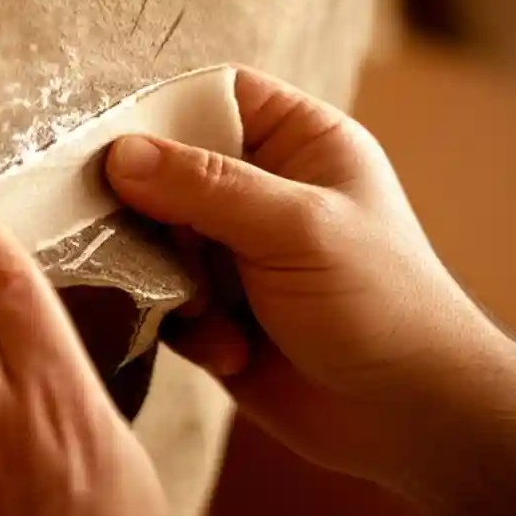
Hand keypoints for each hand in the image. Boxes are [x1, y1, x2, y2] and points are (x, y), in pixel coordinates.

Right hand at [105, 67, 509, 484]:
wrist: (408, 418)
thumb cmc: (378, 302)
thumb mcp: (296, 227)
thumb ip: (206, 187)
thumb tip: (120, 155)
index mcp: (297, 142)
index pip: (214, 96)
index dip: (161, 109)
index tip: (107, 137)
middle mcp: (261, 189)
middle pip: (167, 169)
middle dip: (147, 208)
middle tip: (128, 235)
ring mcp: (235, 252)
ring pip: (155, 239)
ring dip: (169, 279)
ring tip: (205, 310)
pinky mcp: (215, 311)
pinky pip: (162, 299)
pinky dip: (186, 327)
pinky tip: (230, 351)